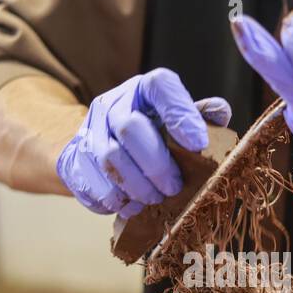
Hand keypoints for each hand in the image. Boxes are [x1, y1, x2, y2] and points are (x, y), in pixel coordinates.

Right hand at [56, 68, 230, 216]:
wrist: (98, 144)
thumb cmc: (151, 133)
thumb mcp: (176, 121)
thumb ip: (199, 116)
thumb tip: (219, 114)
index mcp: (143, 90)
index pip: (160, 86)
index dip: (180, 114)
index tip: (198, 145)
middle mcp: (112, 104)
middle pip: (130, 128)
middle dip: (156, 164)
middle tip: (174, 187)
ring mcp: (89, 131)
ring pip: (110, 160)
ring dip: (137, 187)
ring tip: (154, 199)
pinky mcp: (73, 160)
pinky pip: (93, 184)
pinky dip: (116, 201)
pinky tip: (132, 206)